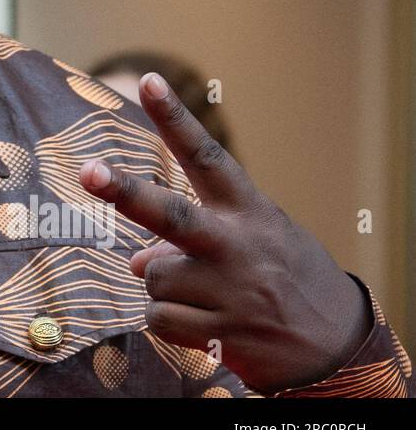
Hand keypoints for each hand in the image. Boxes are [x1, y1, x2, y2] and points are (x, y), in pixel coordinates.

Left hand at [78, 72, 370, 392]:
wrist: (340, 348)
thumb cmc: (284, 280)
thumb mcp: (253, 244)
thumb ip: (193, 238)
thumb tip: (137, 263)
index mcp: (248, 210)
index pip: (206, 156)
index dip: (174, 119)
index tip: (148, 81)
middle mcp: (237, 245)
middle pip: (170, 213)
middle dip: (125, 192)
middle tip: (89, 171)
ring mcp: (230, 290)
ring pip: (153, 276)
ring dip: (166, 288)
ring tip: (208, 297)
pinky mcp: (221, 332)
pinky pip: (159, 317)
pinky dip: (171, 322)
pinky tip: (207, 324)